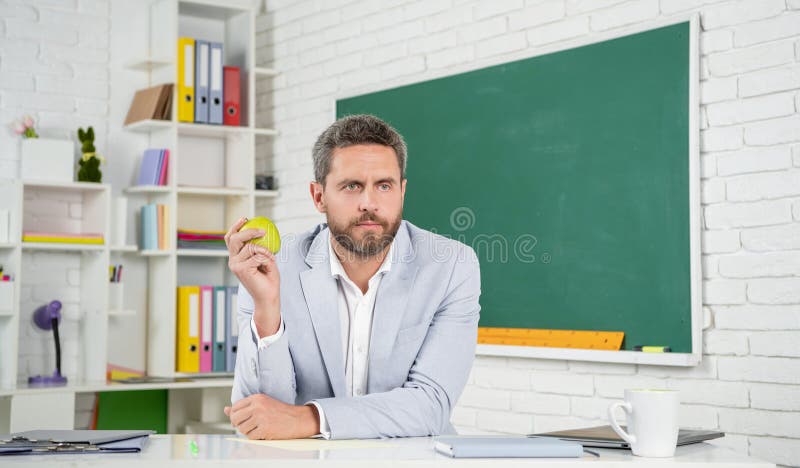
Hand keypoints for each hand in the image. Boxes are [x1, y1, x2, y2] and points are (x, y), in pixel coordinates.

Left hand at [224, 394, 319, 439]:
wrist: (298, 419)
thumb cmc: (280, 412)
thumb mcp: (262, 404)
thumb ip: (244, 407)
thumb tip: (225, 409)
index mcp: (256, 398)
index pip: (235, 407)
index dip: (235, 415)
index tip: (241, 419)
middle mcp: (257, 406)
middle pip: (235, 418)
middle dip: (238, 424)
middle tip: (247, 426)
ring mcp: (261, 418)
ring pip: (242, 429)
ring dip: (247, 432)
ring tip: (257, 428)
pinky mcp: (264, 429)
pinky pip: (250, 437)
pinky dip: (255, 437)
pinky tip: (263, 433)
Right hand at [225, 217, 280, 335]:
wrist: (268, 296)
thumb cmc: (268, 279)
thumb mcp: (265, 259)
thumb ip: (260, 248)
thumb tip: (264, 232)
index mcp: (236, 258)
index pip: (230, 239)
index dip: (236, 227)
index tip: (245, 219)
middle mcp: (233, 261)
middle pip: (235, 238)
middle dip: (248, 231)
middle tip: (262, 231)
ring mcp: (236, 265)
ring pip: (250, 247)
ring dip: (264, 251)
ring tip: (270, 259)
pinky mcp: (242, 269)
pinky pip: (257, 256)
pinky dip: (266, 258)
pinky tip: (269, 266)